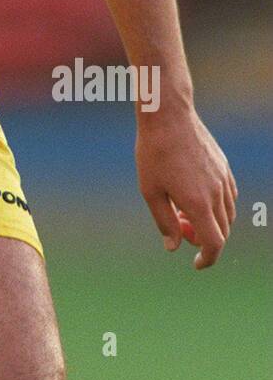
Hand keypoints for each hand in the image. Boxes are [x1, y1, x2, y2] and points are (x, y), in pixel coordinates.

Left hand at [136, 106, 236, 269]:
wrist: (168, 116)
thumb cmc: (153, 152)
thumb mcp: (150, 191)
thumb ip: (164, 222)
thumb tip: (174, 247)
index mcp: (198, 203)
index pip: (214, 243)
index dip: (207, 259)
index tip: (196, 263)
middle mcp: (216, 193)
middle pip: (222, 231)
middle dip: (204, 239)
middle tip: (179, 227)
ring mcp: (223, 179)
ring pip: (228, 214)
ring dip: (211, 222)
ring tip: (183, 208)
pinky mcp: (224, 166)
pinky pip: (229, 196)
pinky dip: (218, 206)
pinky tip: (196, 195)